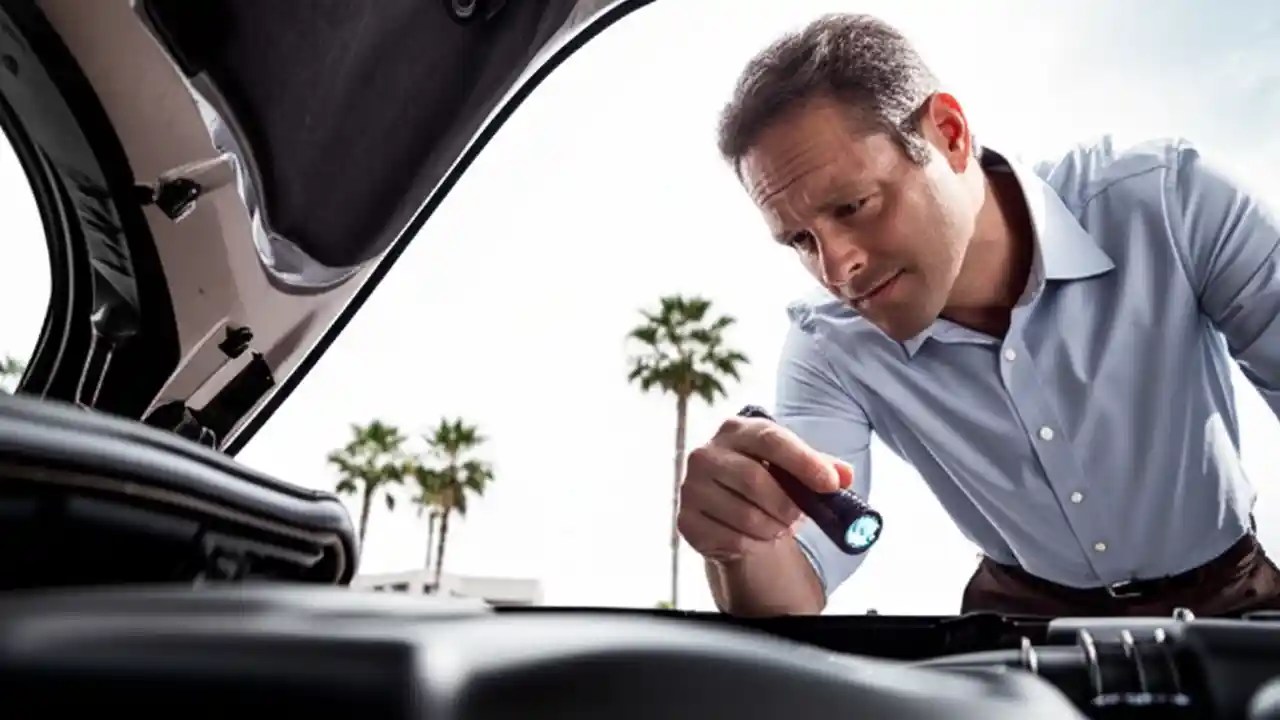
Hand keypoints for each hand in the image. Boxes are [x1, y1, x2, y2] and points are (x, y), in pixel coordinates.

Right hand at [678, 416, 851, 562]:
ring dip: (773, 528)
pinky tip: (754, 536)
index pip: (770, 439)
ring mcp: (691, 487)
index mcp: (735, 430)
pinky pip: (730, 538)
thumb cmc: (766, 481)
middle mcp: (705, 453)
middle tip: (801, 517)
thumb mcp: (794, 468)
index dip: (803, 462)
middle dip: (788, 505)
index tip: (831, 484)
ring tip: (778, 526)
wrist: (727, 510)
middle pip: (755, 480)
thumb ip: (821, 467)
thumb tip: (844, 475)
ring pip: (745, 515)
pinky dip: (753, 543)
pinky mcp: (686, 520)